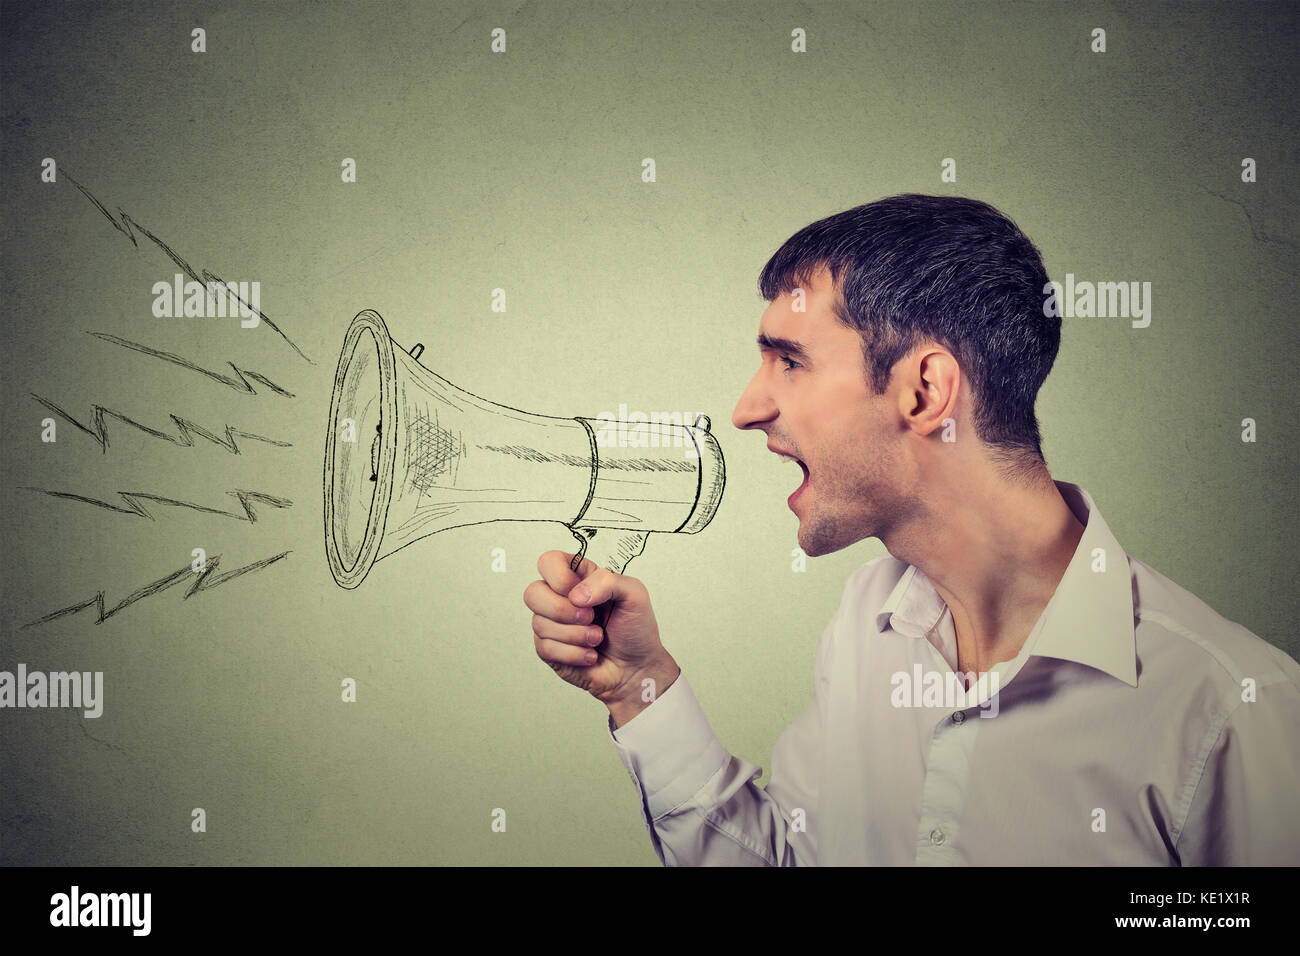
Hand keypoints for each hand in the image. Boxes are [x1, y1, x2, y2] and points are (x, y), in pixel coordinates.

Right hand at [523, 550, 675, 708]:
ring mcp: (552, 624)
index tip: (583, 595)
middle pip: (533, 593)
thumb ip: (608, 581)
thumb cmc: (636, 629)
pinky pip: (546, 648)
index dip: (560, 578)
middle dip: (563, 610)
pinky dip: (574, 654)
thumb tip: (575, 595)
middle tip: (590, 618)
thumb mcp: (634, 594)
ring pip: (540, 624)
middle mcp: (561, 598)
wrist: (636, 667)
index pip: (549, 562)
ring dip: (576, 635)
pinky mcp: (549, 650)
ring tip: (597, 638)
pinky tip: (589, 654)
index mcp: (579, 577)